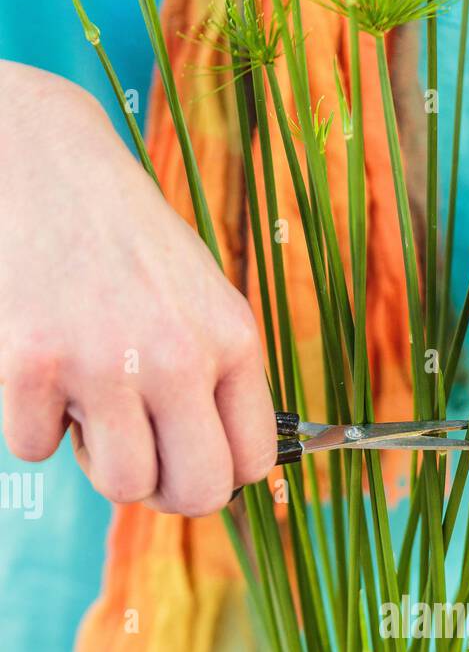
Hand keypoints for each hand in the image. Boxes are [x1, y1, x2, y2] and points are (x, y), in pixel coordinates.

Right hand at [0, 62, 273, 514]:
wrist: (42, 158)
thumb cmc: (126, 241)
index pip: (253, 463)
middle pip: (197, 493)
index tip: (186, 455)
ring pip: (122, 486)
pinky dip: (32, 420)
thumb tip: (227, 471)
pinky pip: (36, 447)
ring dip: (98, 460)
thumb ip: (220, 377)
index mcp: (232, 339)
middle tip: (137, 453)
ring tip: (89, 406)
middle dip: (164, 490)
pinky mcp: (32, 362)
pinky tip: (41, 367)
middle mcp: (179, 355)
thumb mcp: (202, 296)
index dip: (215, 474)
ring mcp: (105, 361)